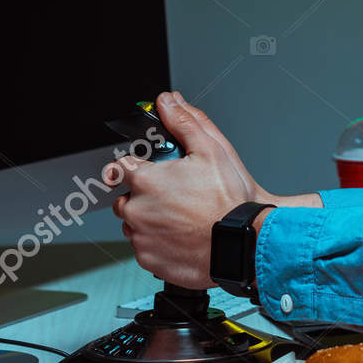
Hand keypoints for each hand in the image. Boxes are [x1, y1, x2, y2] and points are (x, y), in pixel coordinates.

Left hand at [115, 91, 267, 287]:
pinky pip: (144, 249)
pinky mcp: (148, 260)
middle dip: (142, 196)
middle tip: (172, 198)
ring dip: (148, 220)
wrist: (243, 244)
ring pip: (133, 225)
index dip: (134, 167)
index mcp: (146, 181)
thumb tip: (168, 102)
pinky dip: (157, 244)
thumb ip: (183, 122)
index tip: (144, 172)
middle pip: (124, 198)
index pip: (119, 167)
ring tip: (179, 219)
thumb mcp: (211, 150)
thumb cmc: (229, 201)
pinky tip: (180, 238)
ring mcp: (141, 238)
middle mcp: (136, 210)